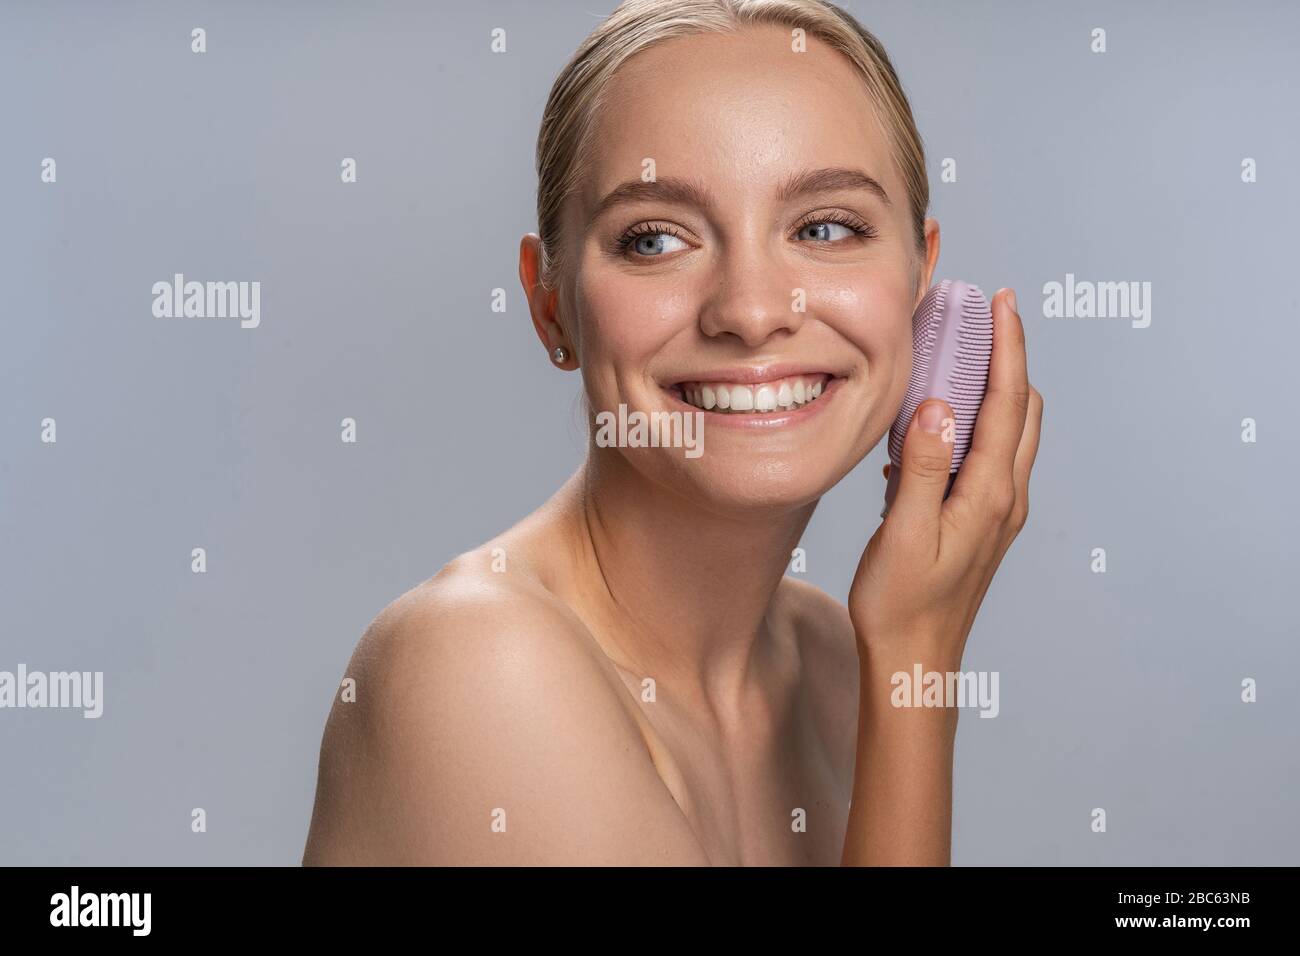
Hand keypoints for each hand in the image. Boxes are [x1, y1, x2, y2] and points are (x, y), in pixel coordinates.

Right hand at [849, 288, 1042, 664]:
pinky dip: (970, 425)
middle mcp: (1004, 498)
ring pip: (1006, 433)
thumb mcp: (905, 534)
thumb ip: (922, 468)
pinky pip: (984, 458)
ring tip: (957, 357)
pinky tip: (928, 429)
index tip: (1003, 301)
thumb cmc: (902, 606)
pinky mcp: (978, 523)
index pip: (1008, 403)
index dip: (1007, 346)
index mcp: (990, 495)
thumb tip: (939, 407)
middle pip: (1020, 410)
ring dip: (990, 389)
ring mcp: (995, 512)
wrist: (915, 662)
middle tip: (981, 317)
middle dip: (1006, 358)